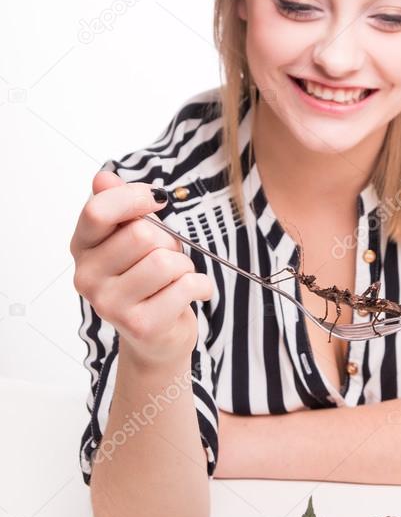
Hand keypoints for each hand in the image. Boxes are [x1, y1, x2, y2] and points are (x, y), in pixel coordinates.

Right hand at [71, 170, 212, 368]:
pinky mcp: (140, 325)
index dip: (133, 197)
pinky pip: (186, 286)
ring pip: (166, 262)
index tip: (155, 200)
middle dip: (168, 241)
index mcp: (82, 248)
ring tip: (176, 278)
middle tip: (166, 258)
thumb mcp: (131, 238)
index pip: (98, 211)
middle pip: (141, 235)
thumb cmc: (147, 280)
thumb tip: (104, 178)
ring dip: (184, 266)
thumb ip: (119, 207)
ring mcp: (110, 304)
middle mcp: (87, 277)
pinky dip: (201, 285)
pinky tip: (192, 293)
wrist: (154, 338)